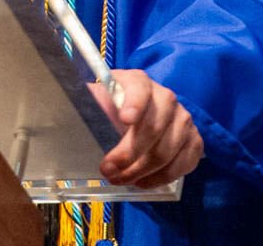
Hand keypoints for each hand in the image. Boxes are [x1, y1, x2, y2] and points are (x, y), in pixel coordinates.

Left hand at [93, 69, 203, 187]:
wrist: (140, 112)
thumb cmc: (114, 106)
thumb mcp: (99, 100)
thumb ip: (91, 104)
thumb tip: (68, 110)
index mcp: (138, 81)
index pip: (140, 88)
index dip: (135, 104)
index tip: (124, 120)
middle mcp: (166, 97)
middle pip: (153, 128)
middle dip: (128, 154)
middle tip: (108, 171)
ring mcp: (184, 119)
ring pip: (167, 151)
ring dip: (141, 171)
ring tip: (120, 180)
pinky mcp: (194, 140)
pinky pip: (185, 163)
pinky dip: (162, 177)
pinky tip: (142, 182)